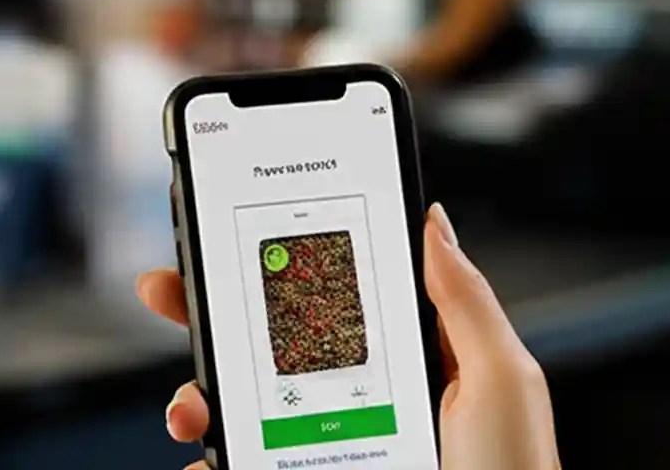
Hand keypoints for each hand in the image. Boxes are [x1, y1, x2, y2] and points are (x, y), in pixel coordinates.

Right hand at [136, 204, 559, 469]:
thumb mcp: (501, 379)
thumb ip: (464, 301)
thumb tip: (432, 223)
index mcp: (407, 358)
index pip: (332, 295)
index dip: (280, 264)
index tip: (230, 236)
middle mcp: (360, 398)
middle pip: (270, 343)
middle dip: (209, 315)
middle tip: (168, 292)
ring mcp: (329, 445)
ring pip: (244, 407)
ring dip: (199, 397)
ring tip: (193, 408)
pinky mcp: (309, 469)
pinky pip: (246, 463)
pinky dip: (211, 463)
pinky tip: (207, 461)